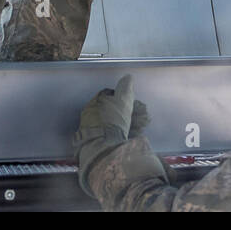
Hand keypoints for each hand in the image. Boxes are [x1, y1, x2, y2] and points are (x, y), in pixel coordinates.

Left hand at [74, 74, 143, 195]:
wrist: (105, 151)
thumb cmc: (112, 123)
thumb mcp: (122, 102)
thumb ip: (125, 89)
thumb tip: (128, 77)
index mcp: (92, 105)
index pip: (106, 96)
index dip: (121, 97)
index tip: (133, 101)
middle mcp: (89, 118)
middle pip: (110, 111)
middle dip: (126, 112)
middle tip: (141, 115)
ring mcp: (92, 134)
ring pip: (111, 125)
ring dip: (127, 124)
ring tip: (141, 127)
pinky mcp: (97, 147)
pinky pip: (111, 138)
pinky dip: (123, 136)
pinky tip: (132, 138)